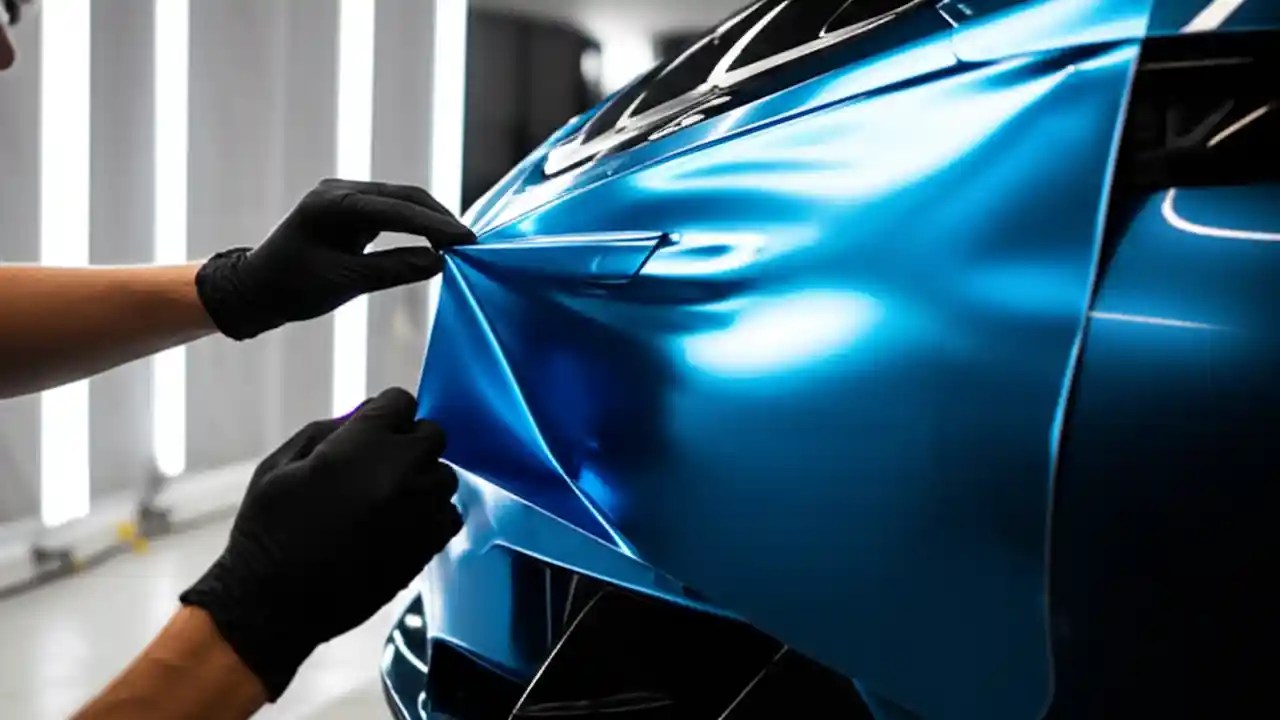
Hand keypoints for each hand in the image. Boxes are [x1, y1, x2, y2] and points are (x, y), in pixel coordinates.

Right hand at [179, 388, 462, 699]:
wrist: (274, 603)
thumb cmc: (268, 531)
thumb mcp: (282, 464)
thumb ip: (330, 430)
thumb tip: (366, 415)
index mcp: (364, 445)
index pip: (401, 401)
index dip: (385, 414)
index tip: (372, 431)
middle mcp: (403, 472)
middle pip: (433, 434)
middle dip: (408, 442)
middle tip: (378, 465)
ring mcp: (421, 510)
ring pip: (444, 476)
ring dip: (421, 480)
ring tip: (385, 500)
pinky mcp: (428, 547)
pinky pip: (449, 515)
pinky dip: (431, 515)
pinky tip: (400, 525)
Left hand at [195, 179, 473, 339]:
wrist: (255, 289)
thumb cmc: (292, 288)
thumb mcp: (345, 283)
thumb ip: (393, 270)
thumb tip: (439, 263)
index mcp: (331, 204)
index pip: (396, 208)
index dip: (436, 225)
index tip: (467, 242)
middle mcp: (338, 191)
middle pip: (404, 196)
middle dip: (440, 218)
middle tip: (471, 244)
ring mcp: (344, 196)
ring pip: (401, 200)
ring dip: (431, 220)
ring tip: (459, 244)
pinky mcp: (349, 208)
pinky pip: (391, 210)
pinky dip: (415, 224)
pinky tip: (435, 240)